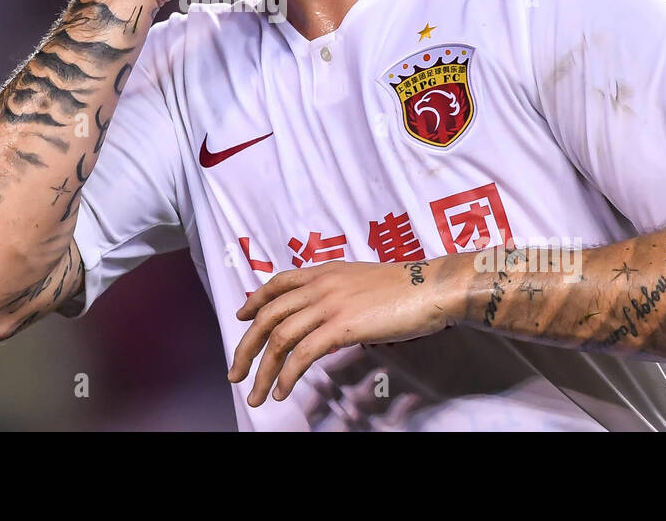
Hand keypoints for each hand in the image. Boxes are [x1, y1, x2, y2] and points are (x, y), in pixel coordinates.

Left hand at [227, 259, 452, 406]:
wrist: (430, 287)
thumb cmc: (403, 288)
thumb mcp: (360, 281)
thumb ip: (336, 292)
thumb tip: (323, 315)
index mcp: (322, 271)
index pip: (277, 284)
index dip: (254, 302)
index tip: (240, 318)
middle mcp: (319, 285)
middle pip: (268, 316)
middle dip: (246, 347)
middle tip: (236, 373)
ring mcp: (328, 305)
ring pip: (279, 338)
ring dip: (263, 371)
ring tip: (257, 394)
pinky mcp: (341, 326)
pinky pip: (303, 354)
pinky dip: (287, 375)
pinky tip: (282, 391)